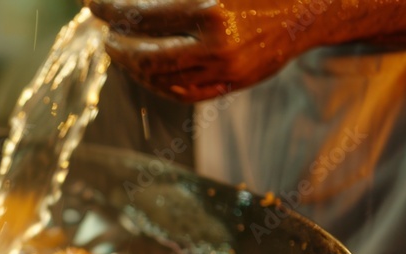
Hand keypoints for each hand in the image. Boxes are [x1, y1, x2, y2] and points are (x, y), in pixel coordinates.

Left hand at [86, 0, 341, 101]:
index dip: (111, 10)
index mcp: (212, 10)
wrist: (313, 6)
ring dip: (133, 66)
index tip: (93, 5)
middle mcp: (217, 46)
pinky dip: (157, 83)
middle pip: (144, 56)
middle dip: (117, 46)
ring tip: (124, 50)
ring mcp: (226, 71)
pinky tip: (146, 70)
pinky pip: (182, 93)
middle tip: (106, 33)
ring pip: (160, 78)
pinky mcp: (233, 86)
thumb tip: (128, 2)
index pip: (142, 15)